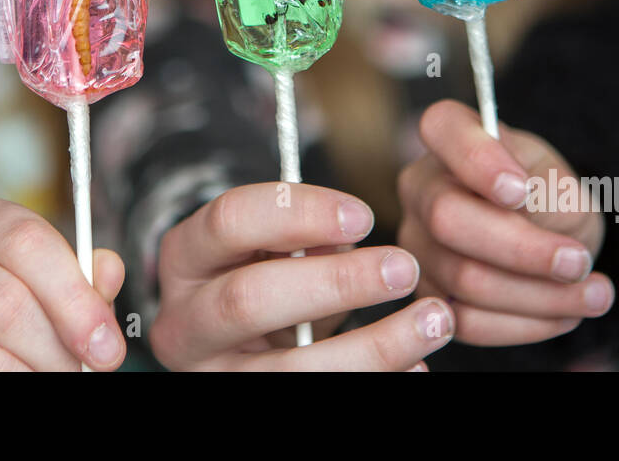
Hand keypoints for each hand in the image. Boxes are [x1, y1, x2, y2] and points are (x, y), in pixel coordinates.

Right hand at [0, 195, 125, 370]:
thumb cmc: (7, 290)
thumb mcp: (43, 271)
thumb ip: (79, 275)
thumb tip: (109, 273)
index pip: (28, 244)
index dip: (75, 299)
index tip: (107, 346)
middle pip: (4, 303)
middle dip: (56, 349)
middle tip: (82, 372)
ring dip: (27, 377)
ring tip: (53, 381)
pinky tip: (18, 386)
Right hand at [149, 182, 454, 369]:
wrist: (232, 346)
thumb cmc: (265, 277)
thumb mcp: (272, 249)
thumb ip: (304, 238)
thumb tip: (352, 242)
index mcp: (185, 257)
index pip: (229, 220)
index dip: (298, 212)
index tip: (365, 216)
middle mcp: (183, 322)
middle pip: (249, 298)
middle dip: (336, 283)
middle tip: (404, 269)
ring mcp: (212, 376)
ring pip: (288, 370)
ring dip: (373, 346)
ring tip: (434, 320)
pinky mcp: (245, 406)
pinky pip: (312, 399)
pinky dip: (375, 379)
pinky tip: (416, 365)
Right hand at [397, 100, 613, 346]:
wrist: (549, 236)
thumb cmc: (549, 196)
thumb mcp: (559, 180)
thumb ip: (546, 191)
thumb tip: (531, 222)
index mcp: (449, 138)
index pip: (443, 127)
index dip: (477, 160)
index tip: (521, 190)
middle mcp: (420, 187)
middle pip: (448, 219)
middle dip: (522, 249)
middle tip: (578, 262)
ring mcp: (416, 244)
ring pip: (465, 279)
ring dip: (541, 296)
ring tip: (597, 295)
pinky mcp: (429, 296)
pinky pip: (471, 322)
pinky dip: (528, 324)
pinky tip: (567, 314)